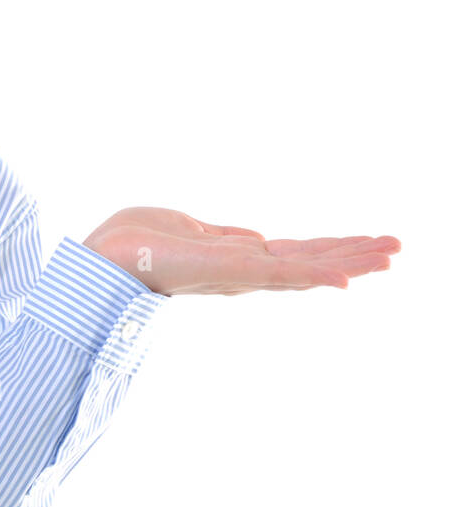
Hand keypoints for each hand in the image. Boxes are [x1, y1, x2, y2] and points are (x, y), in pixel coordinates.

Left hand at [82, 206, 401, 294]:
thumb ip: (228, 238)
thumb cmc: (137, 243)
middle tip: (398, 249)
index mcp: (237, 259)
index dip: (333, 249)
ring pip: (308, 267)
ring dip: (350, 260)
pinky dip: (316, 274)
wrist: (107, 257)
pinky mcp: (232, 272)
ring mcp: (242, 274)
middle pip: (312, 260)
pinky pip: (282, 273)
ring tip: (391, 255)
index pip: (297, 254)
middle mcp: (245, 271)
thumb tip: (260, 239)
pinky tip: (346, 277)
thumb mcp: (193, 229)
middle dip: (355, 253)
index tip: (371, 244)